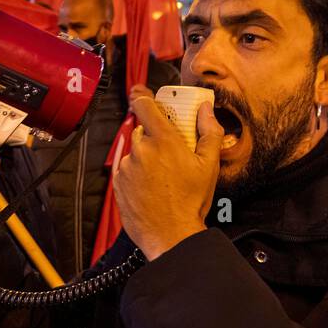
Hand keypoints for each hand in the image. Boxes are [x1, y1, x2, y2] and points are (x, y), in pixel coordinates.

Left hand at [116, 85, 223, 260]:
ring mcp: (127, 167)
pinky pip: (125, 169)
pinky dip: (135, 172)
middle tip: (169, 151)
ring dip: (145, 156)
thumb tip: (206, 109)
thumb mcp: (209, 165)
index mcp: (163, 140)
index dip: (142, 95)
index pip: (145, 105)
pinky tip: (151, 186)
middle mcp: (141, 150)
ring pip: (134, 151)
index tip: (141, 92)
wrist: (171, 235)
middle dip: (153, 136)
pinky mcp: (118, 184)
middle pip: (142, 130)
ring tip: (163, 176)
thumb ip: (209, 132)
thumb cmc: (191, 201)